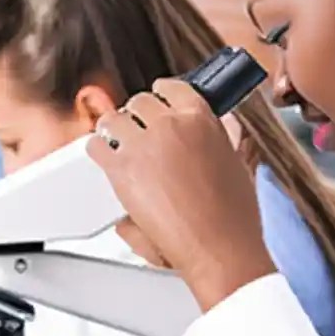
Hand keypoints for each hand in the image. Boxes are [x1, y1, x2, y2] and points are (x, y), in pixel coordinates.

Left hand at [89, 79, 276, 310]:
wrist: (219, 247)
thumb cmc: (233, 216)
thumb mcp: (238, 163)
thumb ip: (225, 138)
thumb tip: (225, 123)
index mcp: (202, 119)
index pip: (173, 88)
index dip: (160, 95)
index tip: (156, 101)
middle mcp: (172, 126)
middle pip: (139, 103)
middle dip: (136, 116)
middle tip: (137, 133)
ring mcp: (144, 145)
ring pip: (114, 120)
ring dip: (114, 131)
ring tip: (117, 145)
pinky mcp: (122, 169)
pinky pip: (96, 145)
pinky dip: (97, 150)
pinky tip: (103, 159)